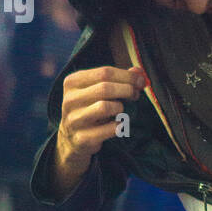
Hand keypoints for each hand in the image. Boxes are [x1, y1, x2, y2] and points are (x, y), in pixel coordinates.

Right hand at [55, 64, 145, 183]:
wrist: (72, 138)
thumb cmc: (90, 108)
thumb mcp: (99, 90)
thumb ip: (119, 79)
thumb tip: (139, 72)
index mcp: (73, 82)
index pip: (104, 72)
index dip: (127, 76)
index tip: (141, 82)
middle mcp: (70, 99)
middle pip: (105, 88)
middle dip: (127, 90)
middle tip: (135, 96)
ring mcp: (74, 119)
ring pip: (105, 107)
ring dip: (120, 108)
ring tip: (121, 110)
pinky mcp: (82, 138)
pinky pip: (110, 129)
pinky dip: (120, 126)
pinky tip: (117, 124)